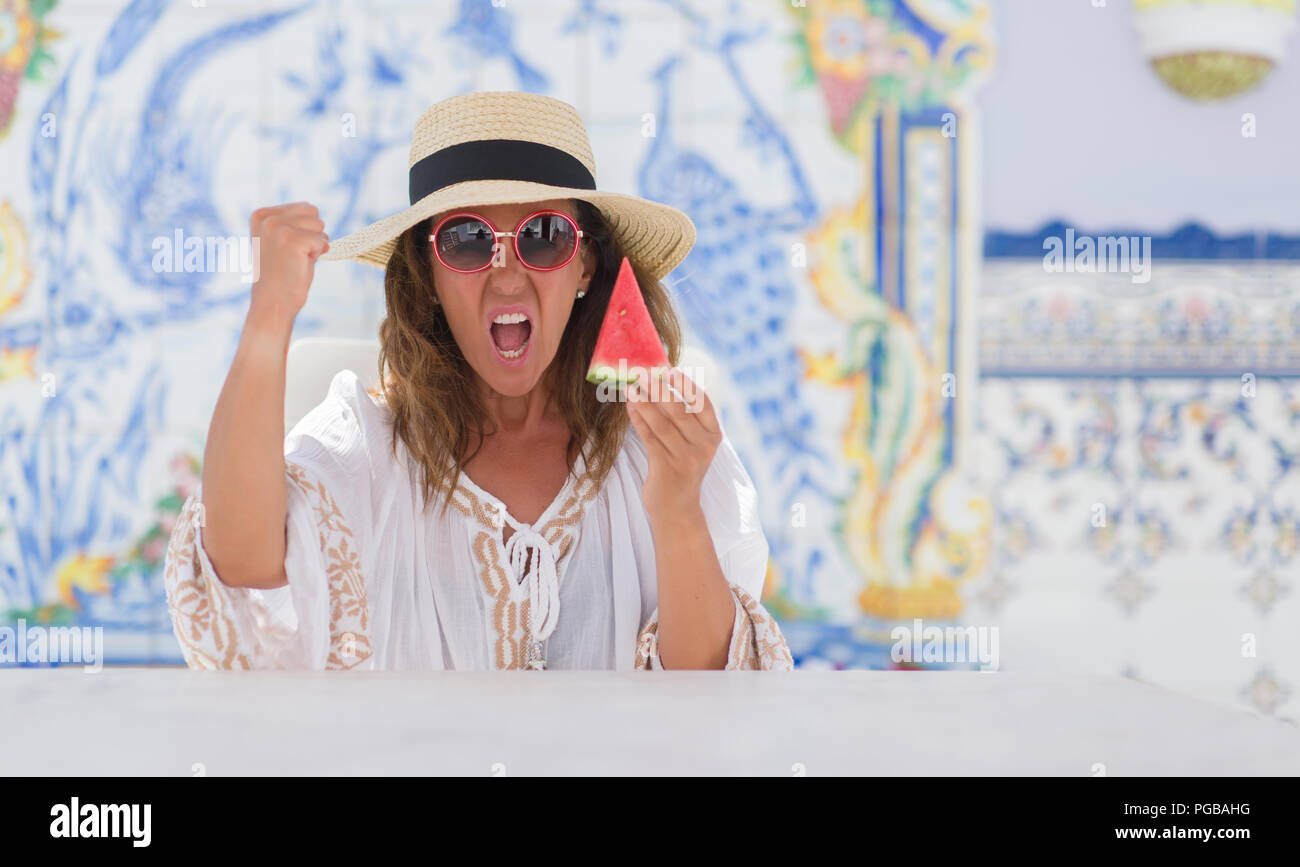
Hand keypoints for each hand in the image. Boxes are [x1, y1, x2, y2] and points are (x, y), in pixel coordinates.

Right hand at [247, 202, 329, 331]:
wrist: (274, 302)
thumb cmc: (282, 274)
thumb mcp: (281, 240)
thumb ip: (293, 222)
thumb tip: (313, 207)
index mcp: (261, 215)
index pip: (306, 207)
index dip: (305, 230)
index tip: (287, 249)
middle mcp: (267, 218)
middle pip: (314, 212)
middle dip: (312, 235)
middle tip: (295, 255)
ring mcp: (278, 227)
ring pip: (320, 225)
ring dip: (315, 245)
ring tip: (296, 260)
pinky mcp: (292, 240)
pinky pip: (323, 240)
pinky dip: (317, 254)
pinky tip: (300, 265)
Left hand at [626, 367, 721, 516]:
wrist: (677, 509)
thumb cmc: (681, 469)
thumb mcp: (691, 444)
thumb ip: (683, 420)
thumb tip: (660, 384)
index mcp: (713, 436)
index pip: (703, 403)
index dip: (686, 385)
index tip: (670, 370)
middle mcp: (703, 446)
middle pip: (679, 410)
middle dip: (659, 389)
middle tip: (642, 372)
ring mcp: (686, 458)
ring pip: (661, 422)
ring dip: (643, 402)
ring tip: (629, 386)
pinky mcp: (667, 467)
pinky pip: (649, 437)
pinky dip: (637, 419)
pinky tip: (628, 407)